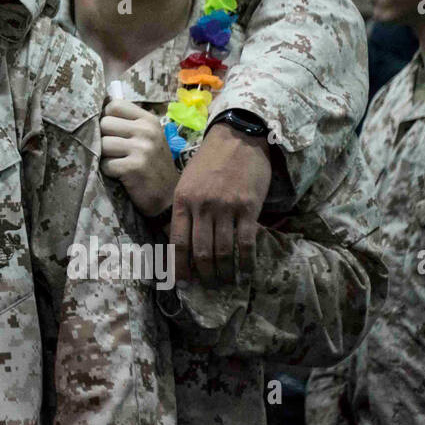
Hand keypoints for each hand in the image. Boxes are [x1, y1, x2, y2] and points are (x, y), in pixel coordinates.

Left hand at [98, 100, 179, 215]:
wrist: (168, 196)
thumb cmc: (153, 164)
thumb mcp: (148, 137)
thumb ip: (128, 123)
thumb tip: (98, 108)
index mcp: (149, 120)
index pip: (114, 105)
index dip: (107, 118)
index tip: (112, 131)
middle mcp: (146, 131)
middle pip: (104, 124)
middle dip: (104, 138)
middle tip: (116, 152)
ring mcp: (141, 149)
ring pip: (102, 144)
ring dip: (105, 156)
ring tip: (119, 163)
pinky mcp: (133, 167)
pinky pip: (105, 164)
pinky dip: (108, 171)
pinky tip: (121, 175)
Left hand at [170, 122, 270, 286]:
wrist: (238, 138)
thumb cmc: (210, 162)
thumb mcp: (187, 182)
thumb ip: (184, 209)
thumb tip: (181, 242)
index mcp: (182, 200)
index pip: (176, 241)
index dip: (178, 266)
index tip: (181, 281)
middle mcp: (201, 206)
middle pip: (199, 251)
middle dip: (202, 274)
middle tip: (206, 286)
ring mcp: (225, 207)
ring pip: (222, 251)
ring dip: (223, 272)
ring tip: (224, 283)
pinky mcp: (248, 207)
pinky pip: (245, 243)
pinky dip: (245, 263)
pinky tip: (244, 272)